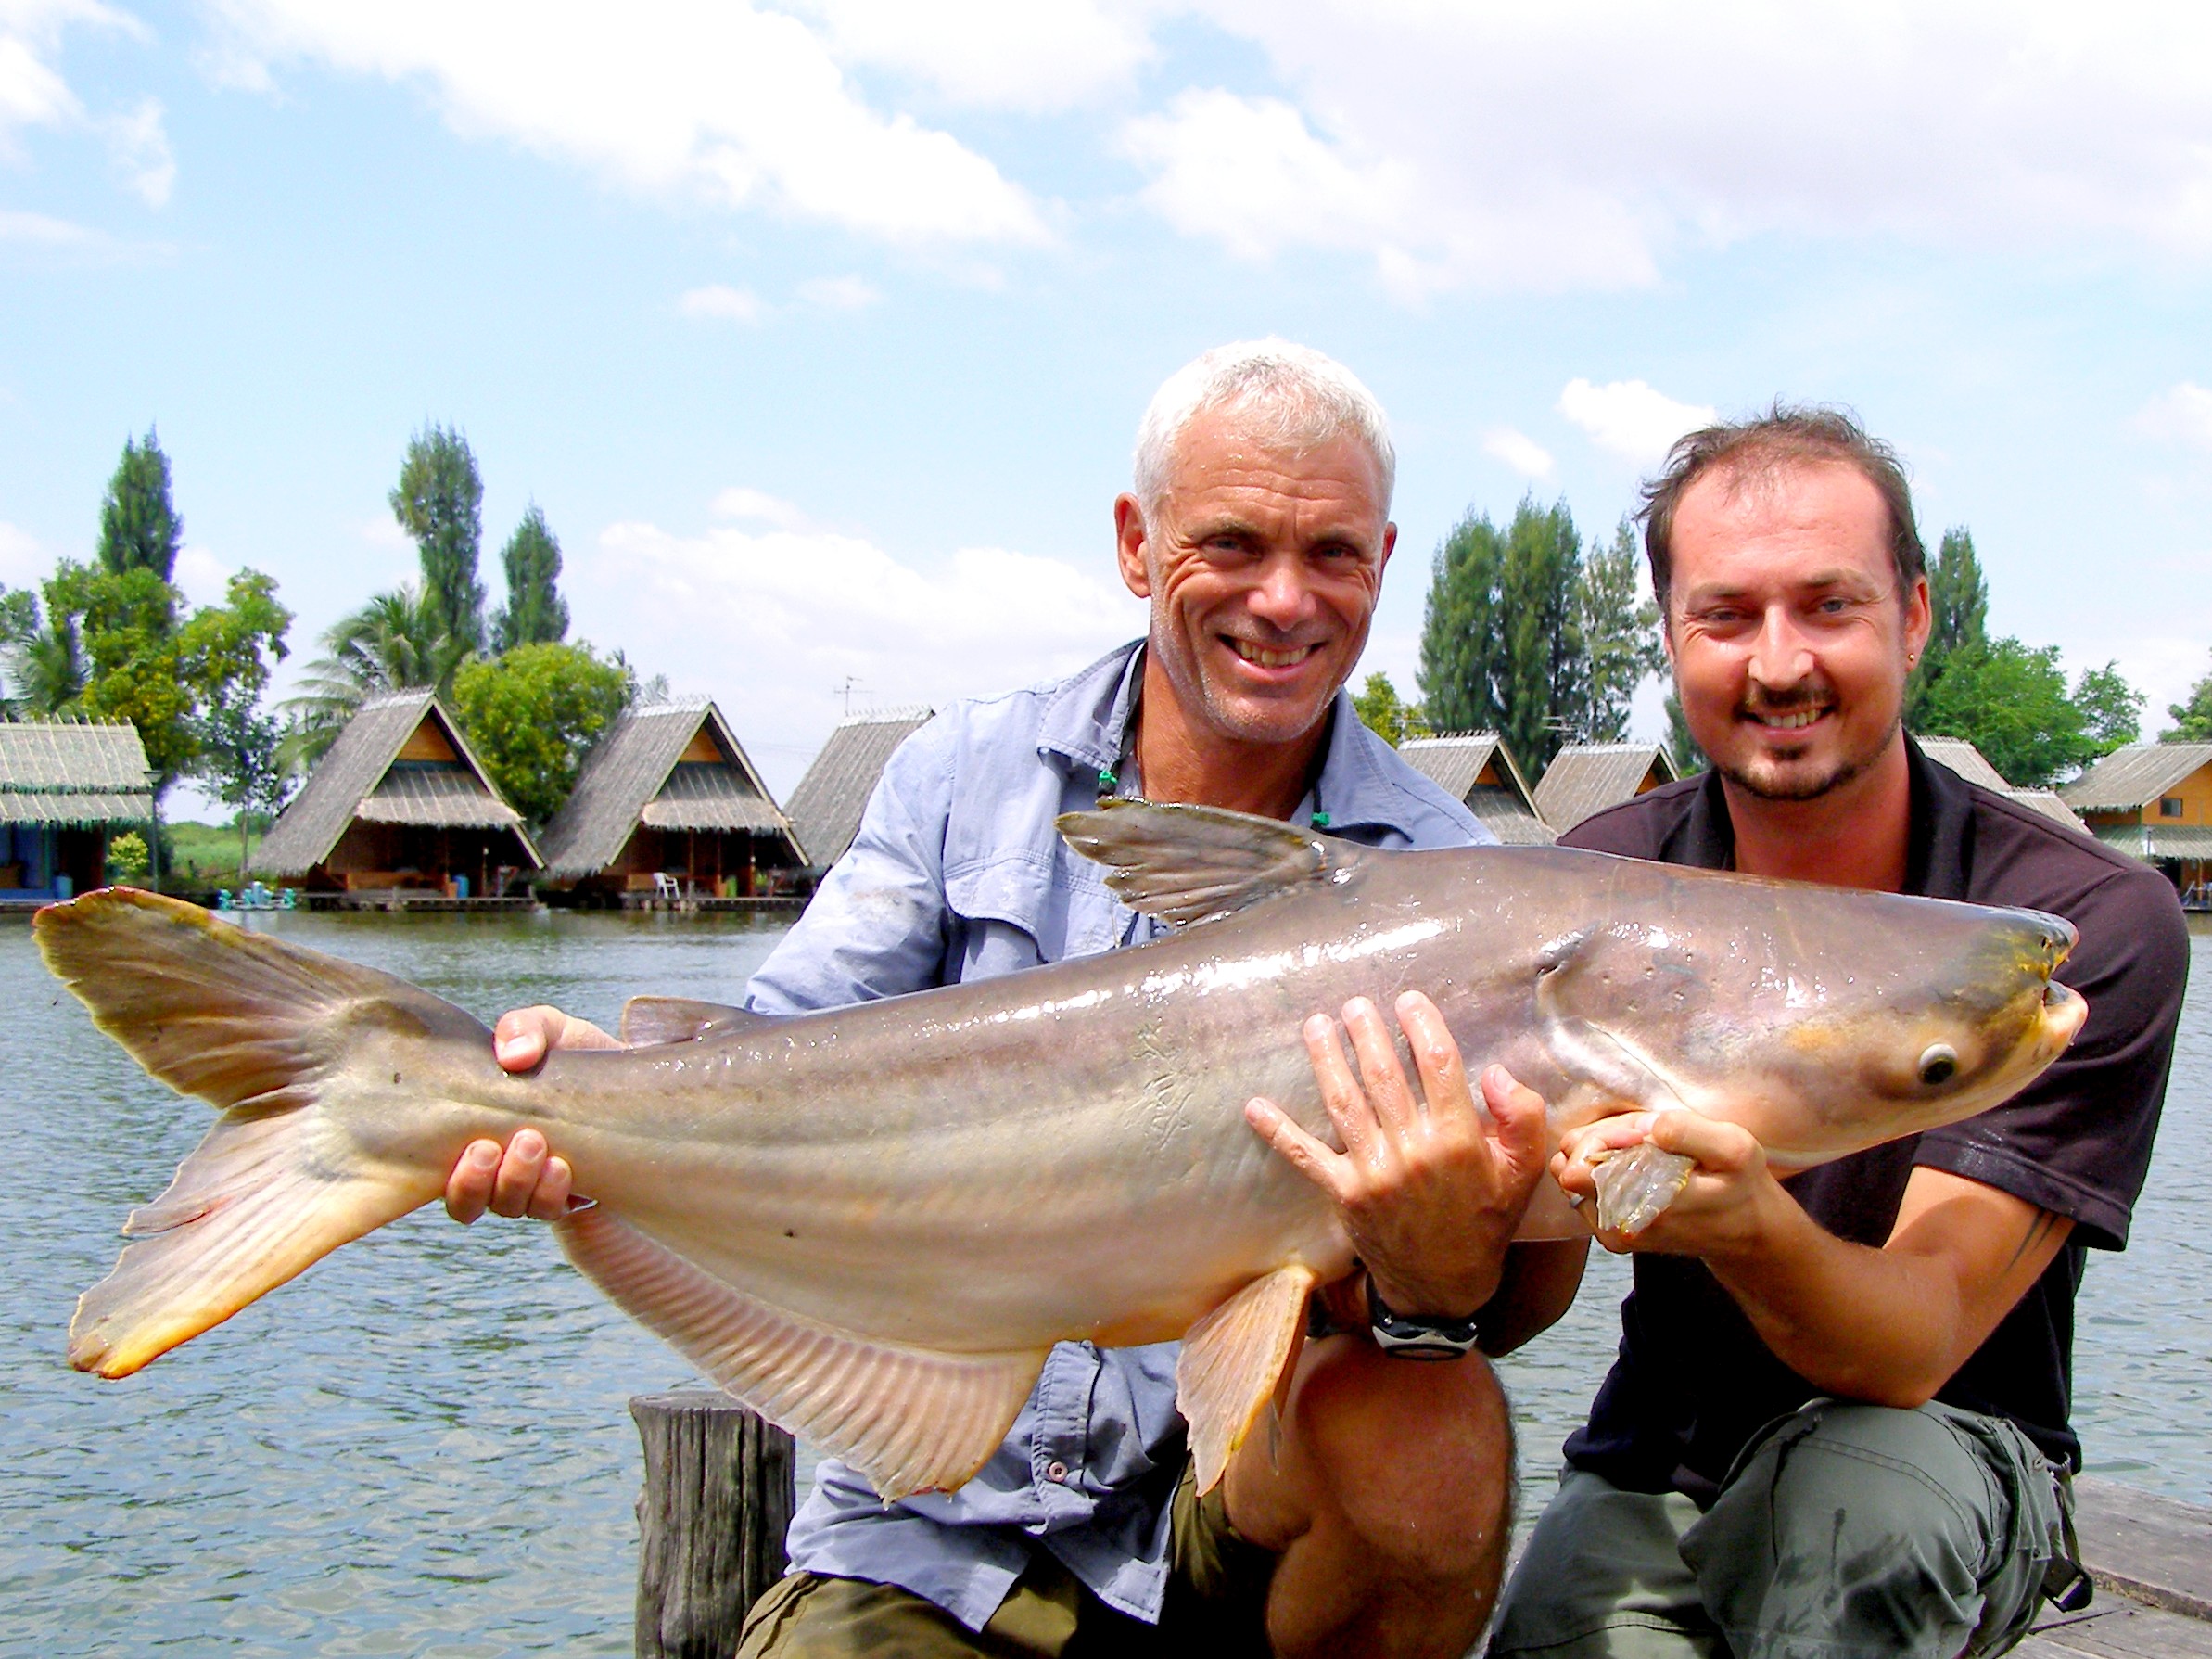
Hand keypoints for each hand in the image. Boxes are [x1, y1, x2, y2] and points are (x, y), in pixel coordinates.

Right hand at [444, 1005, 620, 1223]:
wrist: (631, 1077)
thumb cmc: (573, 1055)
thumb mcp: (549, 1030)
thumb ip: (524, 1029)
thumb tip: (513, 1055)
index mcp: (474, 1136)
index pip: (439, 1177)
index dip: (451, 1176)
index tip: (477, 1144)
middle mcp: (497, 1171)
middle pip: (469, 1204)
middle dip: (482, 1181)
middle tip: (503, 1144)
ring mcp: (534, 1188)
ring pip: (514, 1208)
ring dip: (521, 1183)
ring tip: (540, 1146)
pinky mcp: (573, 1197)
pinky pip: (555, 1212)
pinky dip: (554, 1194)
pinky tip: (564, 1168)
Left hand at [1245, 991, 1549, 1318]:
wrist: (1445, 1285)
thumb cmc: (1485, 1220)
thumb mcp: (1522, 1173)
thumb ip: (1522, 1119)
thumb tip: (1495, 1072)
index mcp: (1458, 1141)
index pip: (1438, 1065)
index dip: (1422, 1026)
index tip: (1409, 1001)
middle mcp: (1412, 1152)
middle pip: (1383, 1075)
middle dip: (1366, 1033)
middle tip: (1355, 1004)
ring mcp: (1373, 1173)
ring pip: (1344, 1103)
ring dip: (1326, 1059)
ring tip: (1316, 1025)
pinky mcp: (1344, 1193)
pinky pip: (1306, 1156)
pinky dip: (1279, 1131)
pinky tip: (1255, 1107)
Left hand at [1551, 1107, 1782, 1258]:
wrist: (1746, 1231)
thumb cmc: (1740, 1185)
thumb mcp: (1733, 1149)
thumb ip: (1687, 1131)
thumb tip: (1646, 1128)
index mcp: (1643, 1205)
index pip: (1578, 1168)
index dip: (1603, 1136)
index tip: (1640, 1132)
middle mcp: (1619, 1224)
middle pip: (1567, 1167)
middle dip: (1598, 1140)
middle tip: (1640, 1137)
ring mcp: (1610, 1231)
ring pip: (1572, 1176)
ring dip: (1600, 1154)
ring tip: (1643, 1152)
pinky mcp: (1610, 1232)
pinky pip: (1583, 1189)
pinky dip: (1603, 1170)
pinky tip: (1639, 1167)